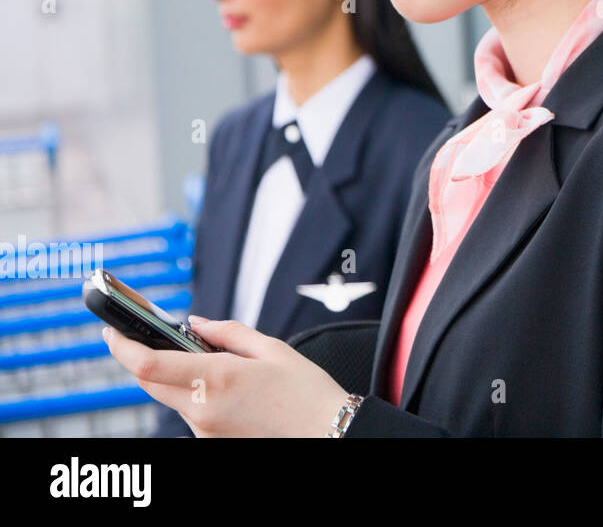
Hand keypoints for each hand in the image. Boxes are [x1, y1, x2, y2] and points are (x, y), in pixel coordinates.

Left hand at [103, 316, 350, 436]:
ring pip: (170, 397)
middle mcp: (203, 410)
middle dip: (143, 357)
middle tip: (150, 335)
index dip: (123, 346)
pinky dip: (194, 393)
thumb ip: (228, 332)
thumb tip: (195, 323)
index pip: (149, 365)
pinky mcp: (210, 441)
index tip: (112, 330)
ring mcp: (204, 430)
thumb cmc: (306, 393)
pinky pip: (189, 411)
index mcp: (217, 380)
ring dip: (174, 375)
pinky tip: (223, 385)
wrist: (327, 434)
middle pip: (149, 382)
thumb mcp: (273, 349)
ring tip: (208, 360)